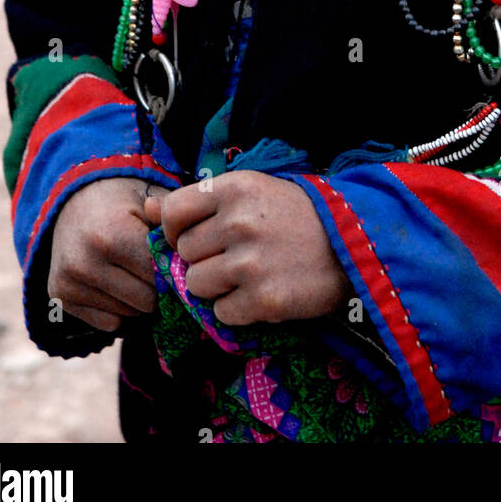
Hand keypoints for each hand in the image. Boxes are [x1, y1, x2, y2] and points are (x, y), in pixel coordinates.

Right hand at [48, 176, 171, 332]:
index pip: (159, 274)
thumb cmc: (120, 202)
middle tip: (156, 270)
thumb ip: (172, 222)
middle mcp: (85, 262)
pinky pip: (108, 324)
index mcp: (112, 233)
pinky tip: (115, 284)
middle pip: (146, 301)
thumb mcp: (148, 199)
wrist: (73, 201)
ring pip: (128, 314)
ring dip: (138, 299)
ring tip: (133, 272)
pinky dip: (119, 310)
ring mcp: (69, 282)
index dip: (172, 269)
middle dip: (157, 288)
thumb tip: (188, 247)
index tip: (174, 260)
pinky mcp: (60, 298)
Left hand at [143, 172, 349, 325]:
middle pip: (184, 253)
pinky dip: (237, 310)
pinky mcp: (263, 300)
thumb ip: (196, 201)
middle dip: (202, 259)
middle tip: (235, 255)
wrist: (355, 243)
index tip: (196, 236)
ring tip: (249, 275)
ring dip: (217, 287)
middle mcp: (238, 222)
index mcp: (233, 188)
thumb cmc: (298, 214)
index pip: (172, 213)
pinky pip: (222, 313)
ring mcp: (250, 262)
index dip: (177, 230)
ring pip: (196, 285)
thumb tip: (145, 209)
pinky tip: (262, 293)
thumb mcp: (251, 191)